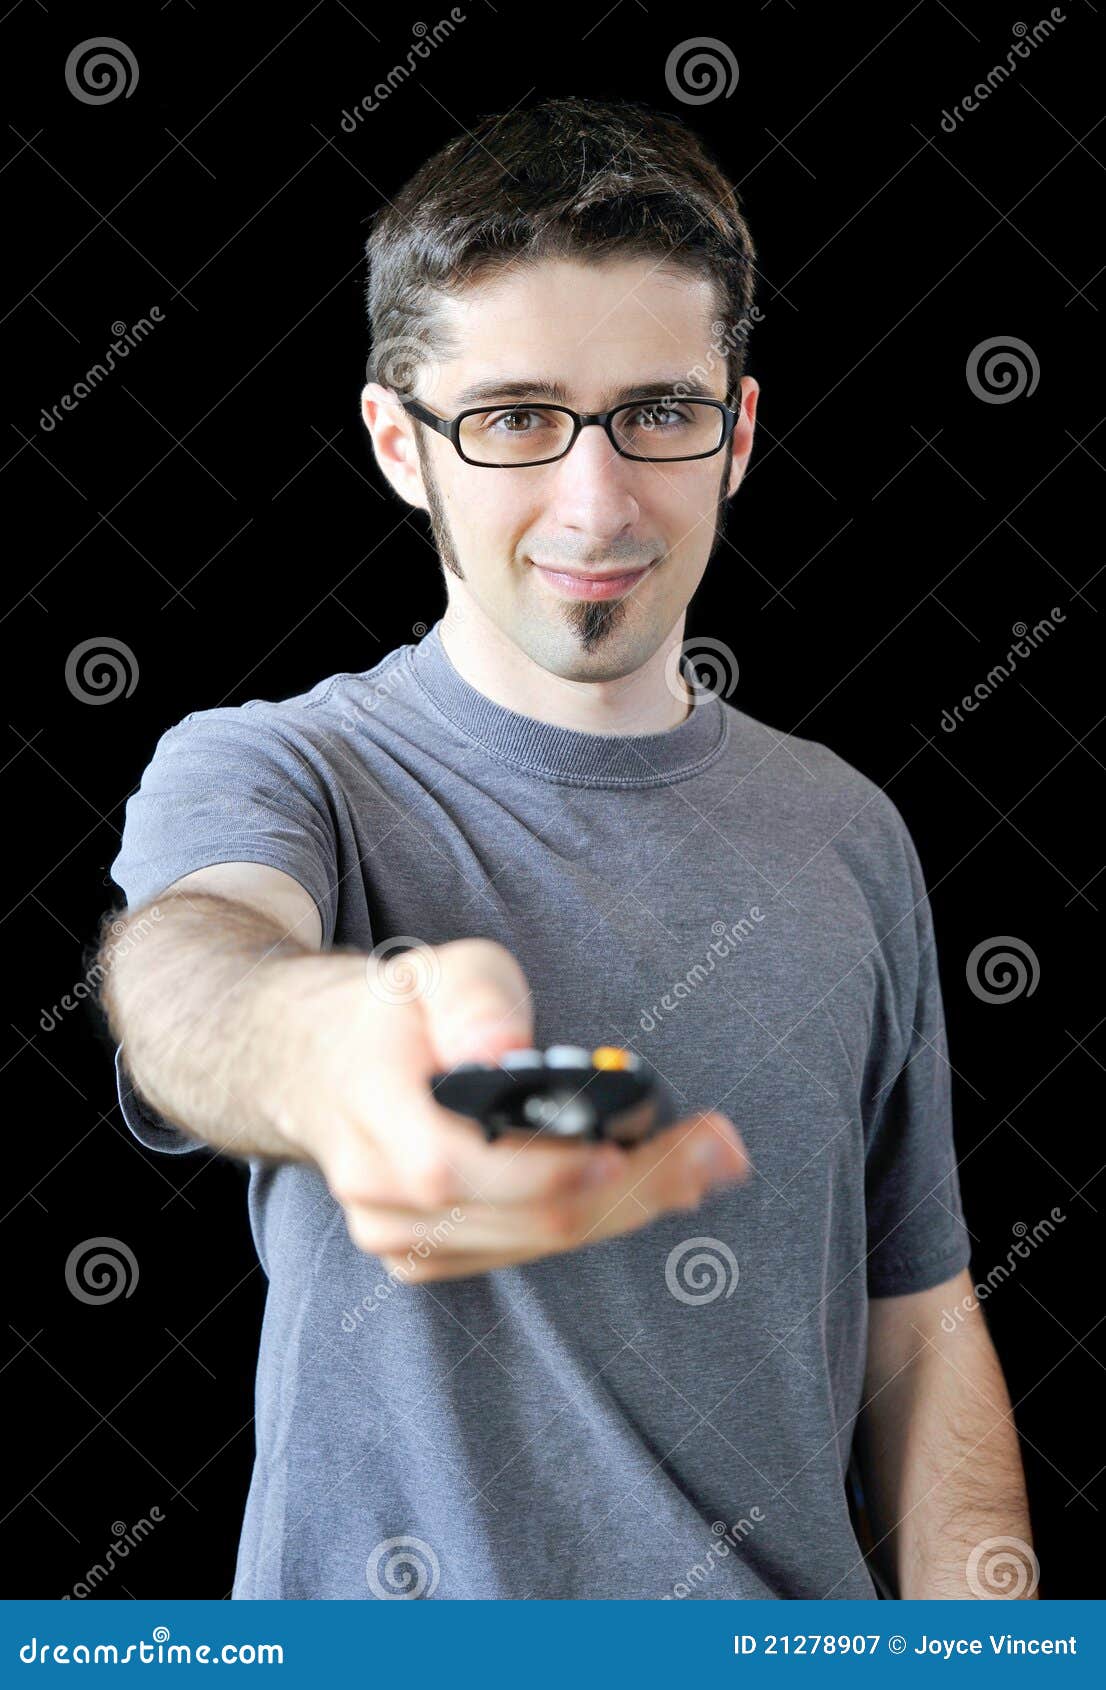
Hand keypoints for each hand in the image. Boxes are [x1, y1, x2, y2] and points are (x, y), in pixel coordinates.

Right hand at [273, 937, 749, 1281]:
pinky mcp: (419, 1256)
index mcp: (372, 1108)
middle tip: (717, 1152)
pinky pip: (520, 1252)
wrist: (313, 1064)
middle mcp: (378, 1188)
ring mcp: (394, 1234)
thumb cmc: (394, 1012)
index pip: (461, 1165)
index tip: (641, 1139)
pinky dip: (589, 1221)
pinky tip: (644, 1187)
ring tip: (704, 1162)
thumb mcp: (434, 969)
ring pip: (534, 1242)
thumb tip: (505, 1046)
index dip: (554, 1166)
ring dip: (629, 1206)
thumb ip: (474, 999)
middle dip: (635, 1186)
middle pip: (525, 1216)